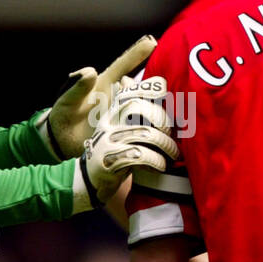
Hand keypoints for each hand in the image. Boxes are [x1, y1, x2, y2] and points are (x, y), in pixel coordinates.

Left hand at [40, 35, 156, 158]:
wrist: (62, 141)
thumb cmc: (64, 114)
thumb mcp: (68, 99)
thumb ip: (78, 86)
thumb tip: (91, 72)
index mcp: (105, 84)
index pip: (123, 66)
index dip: (136, 54)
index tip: (152, 42)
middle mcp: (117, 97)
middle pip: (139, 85)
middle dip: (144, 84)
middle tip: (139, 88)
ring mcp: (122, 113)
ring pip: (143, 104)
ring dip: (144, 105)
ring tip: (134, 111)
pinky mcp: (122, 131)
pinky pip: (138, 126)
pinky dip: (142, 126)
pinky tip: (145, 129)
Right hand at [79, 76, 178, 207]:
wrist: (88, 182)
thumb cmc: (110, 152)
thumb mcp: (115, 128)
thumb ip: (123, 106)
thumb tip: (127, 79)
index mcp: (111, 115)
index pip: (128, 93)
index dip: (147, 88)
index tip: (163, 90)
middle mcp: (108, 125)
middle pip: (137, 108)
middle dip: (161, 118)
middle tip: (170, 133)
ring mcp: (108, 143)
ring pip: (144, 133)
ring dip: (165, 144)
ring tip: (173, 153)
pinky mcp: (110, 162)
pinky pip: (139, 156)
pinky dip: (155, 160)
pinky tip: (161, 166)